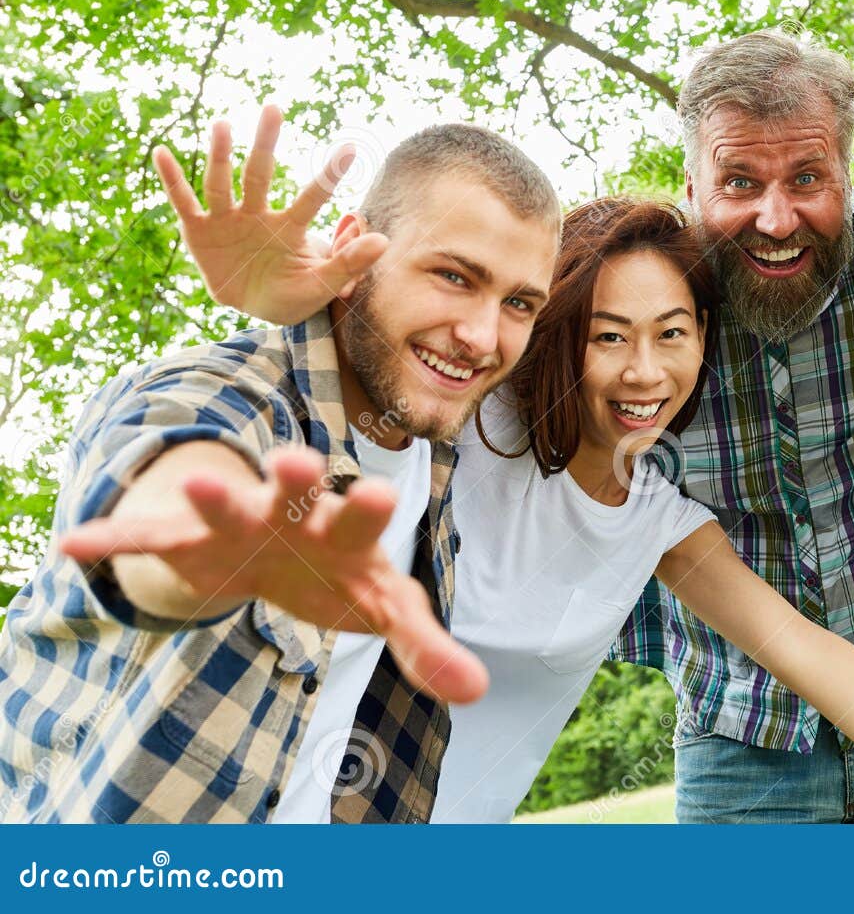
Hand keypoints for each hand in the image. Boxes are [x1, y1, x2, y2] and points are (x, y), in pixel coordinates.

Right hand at [60, 447, 487, 704]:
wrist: (282, 554)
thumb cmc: (346, 576)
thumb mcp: (384, 610)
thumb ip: (426, 648)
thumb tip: (478, 691)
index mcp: (348, 532)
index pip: (365, 519)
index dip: (370, 510)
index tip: (381, 495)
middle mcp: (297, 514)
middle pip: (301, 494)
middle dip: (298, 479)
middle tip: (297, 460)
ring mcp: (241, 522)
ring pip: (227, 505)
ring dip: (213, 496)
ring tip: (200, 482)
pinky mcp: (190, 541)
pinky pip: (151, 538)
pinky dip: (117, 540)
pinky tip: (78, 543)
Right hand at [155, 106, 386, 323]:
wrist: (257, 308)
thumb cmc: (295, 293)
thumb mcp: (324, 284)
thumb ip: (350, 262)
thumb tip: (385, 240)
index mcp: (291, 227)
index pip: (313, 197)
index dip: (328, 176)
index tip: (350, 148)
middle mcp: (258, 214)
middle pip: (261, 174)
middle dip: (265, 143)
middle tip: (273, 108)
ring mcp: (227, 220)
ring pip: (222, 183)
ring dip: (221, 155)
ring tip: (223, 124)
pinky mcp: (199, 230)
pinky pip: (185, 201)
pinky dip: (172, 179)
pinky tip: (161, 152)